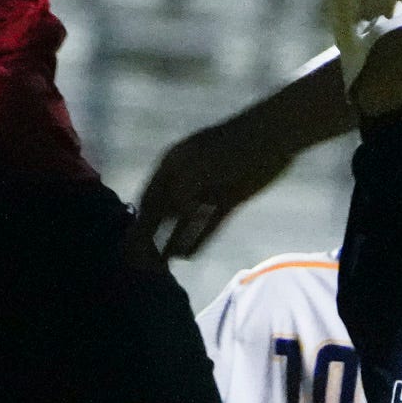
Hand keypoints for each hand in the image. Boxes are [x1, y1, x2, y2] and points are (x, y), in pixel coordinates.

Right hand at [132, 111, 298, 261]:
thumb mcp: (199, 166)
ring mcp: (207, 190)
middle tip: (145, 259)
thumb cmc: (230, 147)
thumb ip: (182, 191)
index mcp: (172, 165)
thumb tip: (172, 216)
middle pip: (165, 210)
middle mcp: (185, 178)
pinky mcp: (228, 201)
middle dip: (154, 233)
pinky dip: (197, 239)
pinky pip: (208, 224)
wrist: (271, 138)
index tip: (130, 242)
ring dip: (174, 239)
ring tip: (164, 264)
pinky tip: (189, 255)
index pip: (150, 197)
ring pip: (185, 220)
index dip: (140, 219)